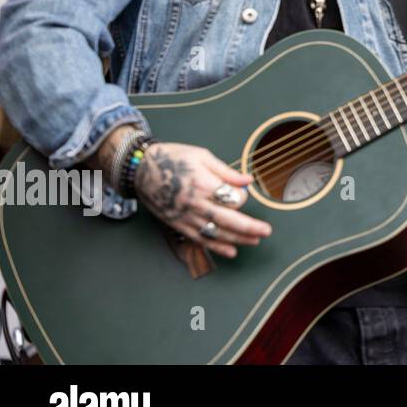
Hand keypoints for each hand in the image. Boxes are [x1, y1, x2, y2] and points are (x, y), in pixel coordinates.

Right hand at [135, 143, 271, 258]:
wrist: (140, 169)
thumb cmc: (171, 158)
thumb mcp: (201, 156)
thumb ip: (226, 171)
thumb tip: (247, 179)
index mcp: (203, 184)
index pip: (233, 198)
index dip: (243, 196)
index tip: (243, 191)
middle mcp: (195, 204)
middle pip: (228, 220)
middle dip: (250, 227)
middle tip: (266, 231)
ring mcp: (185, 217)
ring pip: (216, 233)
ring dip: (237, 239)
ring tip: (255, 240)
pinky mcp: (177, 225)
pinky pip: (199, 239)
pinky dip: (216, 247)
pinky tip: (231, 251)